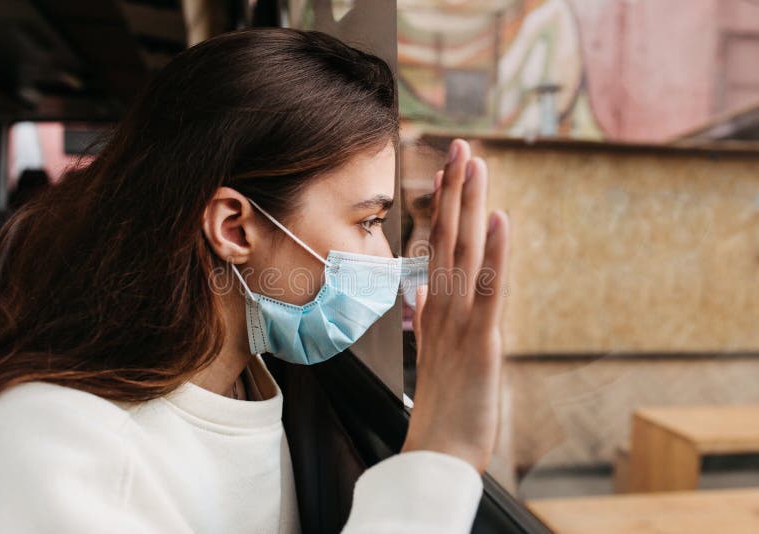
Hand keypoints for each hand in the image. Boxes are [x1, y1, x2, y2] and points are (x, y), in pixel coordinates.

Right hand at [403, 138, 508, 473]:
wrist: (439, 450)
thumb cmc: (443, 404)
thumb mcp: (436, 350)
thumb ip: (429, 314)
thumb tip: (424, 288)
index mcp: (436, 306)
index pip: (439, 244)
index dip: (445, 205)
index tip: (450, 171)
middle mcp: (443, 304)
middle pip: (447, 236)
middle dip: (455, 189)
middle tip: (461, 145)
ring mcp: (460, 319)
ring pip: (464, 252)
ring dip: (470, 206)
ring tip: (474, 163)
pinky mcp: (480, 339)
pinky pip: (489, 289)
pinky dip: (497, 253)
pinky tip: (501, 219)